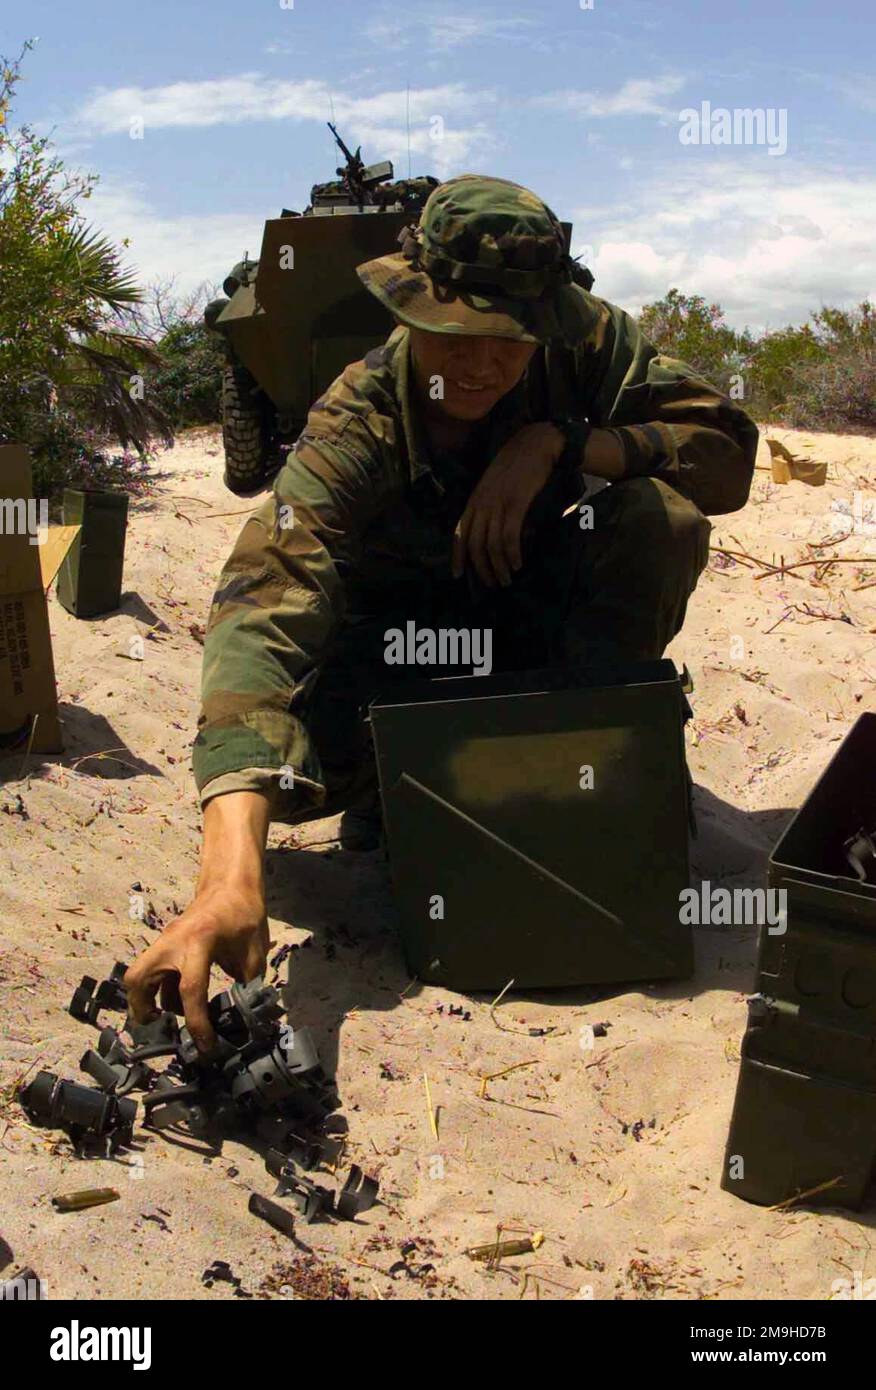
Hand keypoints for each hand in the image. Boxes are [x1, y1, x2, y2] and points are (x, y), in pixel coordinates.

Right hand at [124, 790, 271, 1052]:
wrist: (231, 883)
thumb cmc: (244, 913)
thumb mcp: (253, 951)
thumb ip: (247, 984)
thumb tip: (245, 1017)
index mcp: (198, 942)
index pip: (191, 989)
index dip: (197, 1022)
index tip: (206, 1046)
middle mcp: (172, 942)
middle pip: (138, 979)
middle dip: (143, 1009)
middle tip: (160, 1030)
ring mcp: (166, 943)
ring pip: (140, 976)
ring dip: (148, 1001)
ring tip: (168, 1024)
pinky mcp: (166, 946)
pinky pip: (155, 972)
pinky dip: (161, 991)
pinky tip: (179, 1006)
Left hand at [452, 422, 563, 587]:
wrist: (535, 444)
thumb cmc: (517, 465)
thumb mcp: (495, 486)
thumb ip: (490, 507)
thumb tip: (493, 534)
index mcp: (474, 500)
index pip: (459, 533)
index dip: (457, 556)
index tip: (458, 575)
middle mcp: (481, 503)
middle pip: (474, 544)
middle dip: (482, 569)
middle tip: (492, 584)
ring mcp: (497, 504)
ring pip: (491, 545)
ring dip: (499, 567)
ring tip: (506, 580)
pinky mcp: (516, 504)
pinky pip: (509, 536)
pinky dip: (512, 554)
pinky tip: (518, 564)